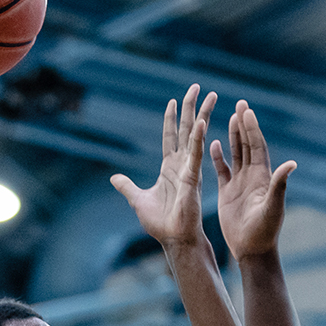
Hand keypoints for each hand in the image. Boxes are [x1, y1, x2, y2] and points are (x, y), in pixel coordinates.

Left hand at [111, 84, 216, 245]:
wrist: (173, 238)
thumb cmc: (160, 222)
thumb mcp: (137, 199)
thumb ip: (127, 186)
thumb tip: (114, 178)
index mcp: (170, 167)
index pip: (170, 136)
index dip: (171, 118)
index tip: (173, 101)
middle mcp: (182, 164)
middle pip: (187, 129)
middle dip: (192, 107)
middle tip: (199, 87)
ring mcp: (189, 169)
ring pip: (196, 135)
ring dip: (202, 114)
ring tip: (211, 95)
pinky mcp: (193, 178)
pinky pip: (196, 154)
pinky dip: (198, 138)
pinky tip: (202, 123)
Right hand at [213, 101, 295, 258]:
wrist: (252, 248)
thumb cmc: (265, 230)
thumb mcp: (273, 206)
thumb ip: (279, 184)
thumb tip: (292, 164)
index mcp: (263, 176)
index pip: (257, 146)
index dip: (252, 128)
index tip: (246, 111)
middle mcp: (252, 176)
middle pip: (247, 144)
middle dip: (244, 125)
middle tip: (240, 104)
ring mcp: (239, 183)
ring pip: (235, 153)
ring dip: (233, 136)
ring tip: (230, 117)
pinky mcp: (227, 192)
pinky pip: (221, 170)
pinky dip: (218, 157)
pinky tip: (212, 144)